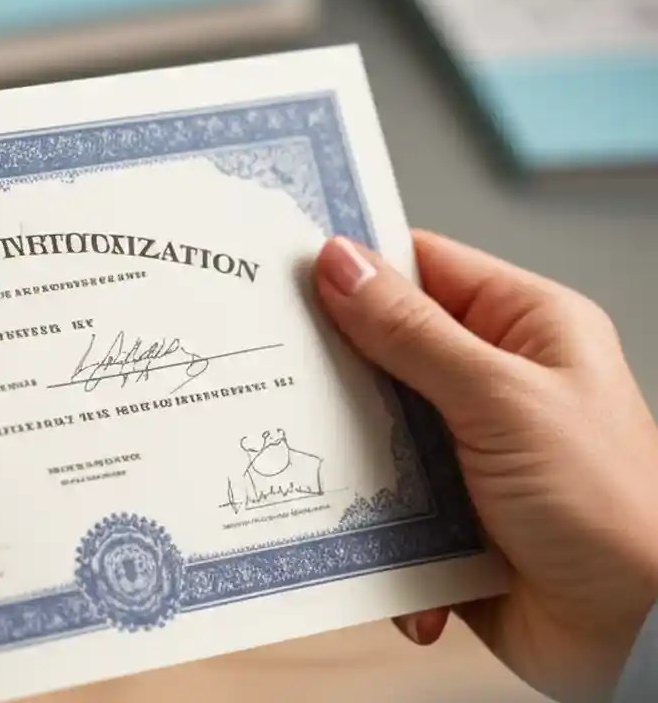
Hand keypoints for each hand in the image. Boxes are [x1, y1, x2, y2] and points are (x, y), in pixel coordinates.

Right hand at [313, 231, 657, 702]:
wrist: (636, 633)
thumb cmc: (609, 506)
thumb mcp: (502, 400)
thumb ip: (413, 333)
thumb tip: (342, 263)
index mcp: (525, 327)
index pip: (422, 268)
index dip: (355, 268)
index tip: (282, 274)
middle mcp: (493, 382)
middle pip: (384, 350)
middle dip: (335, 370)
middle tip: (275, 373)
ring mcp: (466, 448)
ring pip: (370, 428)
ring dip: (349, 456)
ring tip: (321, 465)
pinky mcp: (444, 511)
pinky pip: (377, 497)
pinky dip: (368, 523)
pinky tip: (370, 541)